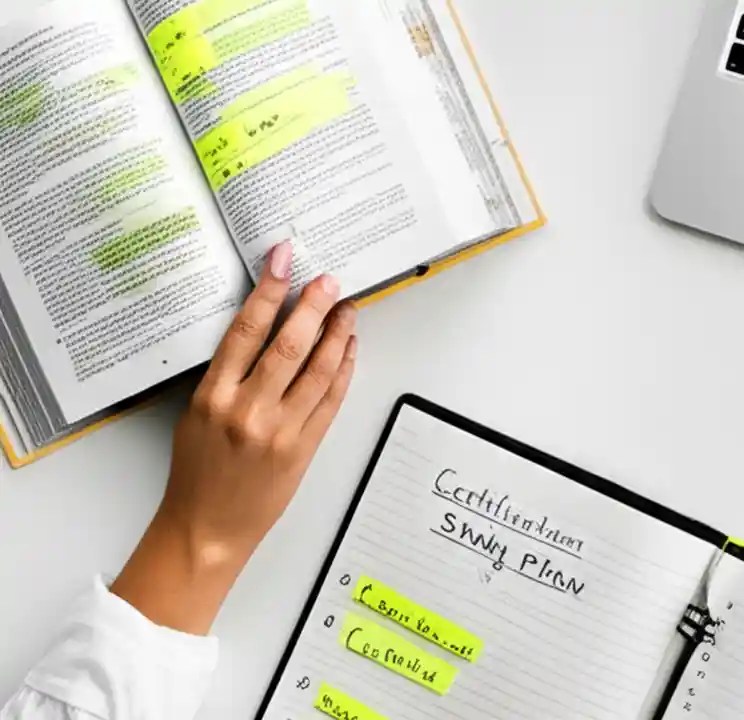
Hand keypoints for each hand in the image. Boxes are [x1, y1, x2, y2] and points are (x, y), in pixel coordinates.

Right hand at [112, 242, 357, 633]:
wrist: (207, 529)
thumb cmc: (198, 473)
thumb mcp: (196, 416)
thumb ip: (226, 377)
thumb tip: (261, 330)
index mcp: (213, 397)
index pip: (246, 331)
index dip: (267, 290)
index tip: (282, 260)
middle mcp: (247, 410)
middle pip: (288, 345)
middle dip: (312, 306)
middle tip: (328, 280)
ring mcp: (280, 431)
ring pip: (317, 370)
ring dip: (336, 334)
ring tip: (346, 309)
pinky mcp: (304, 449)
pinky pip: (330, 401)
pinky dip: (342, 371)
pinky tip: (348, 349)